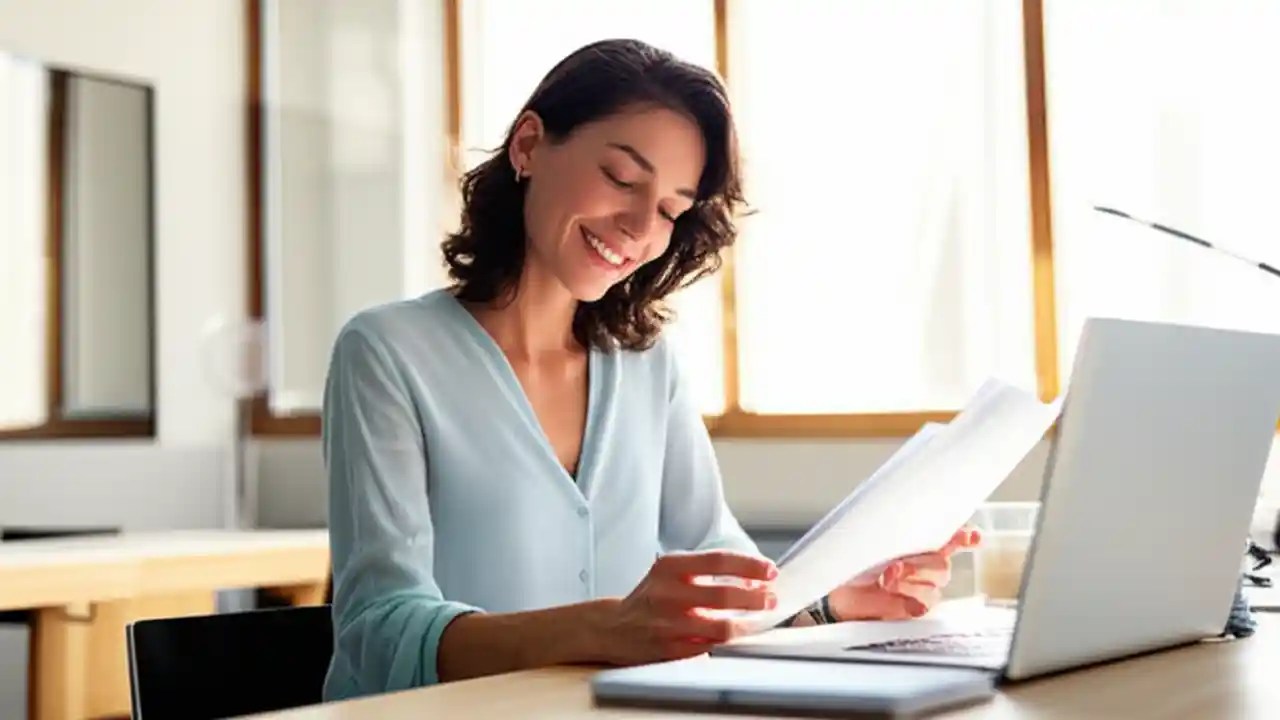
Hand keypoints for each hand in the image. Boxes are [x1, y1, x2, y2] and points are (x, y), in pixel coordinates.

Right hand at [596, 550, 777, 664]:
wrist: (614, 627)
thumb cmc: (650, 597)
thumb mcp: (670, 573)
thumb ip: (705, 572)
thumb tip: (750, 578)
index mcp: (670, 566)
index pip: (719, 560)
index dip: (750, 565)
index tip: (770, 571)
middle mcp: (667, 592)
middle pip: (724, 594)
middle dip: (755, 597)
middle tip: (770, 598)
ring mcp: (667, 622)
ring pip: (721, 626)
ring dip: (746, 623)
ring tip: (758, 619)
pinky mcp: (669, 648)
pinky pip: (709, 646)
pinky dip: (728, 641)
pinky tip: (736, 635)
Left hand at [827, 527, 980, 620]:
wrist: (839, 592)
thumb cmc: (855, 564)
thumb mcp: (870, 544)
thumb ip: (892, 538)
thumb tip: (908, 542)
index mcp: (919, 545)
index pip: (950, 539)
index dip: (964, 536)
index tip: (971, 536)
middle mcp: (925, 566)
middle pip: (942, 565)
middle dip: (920, 564)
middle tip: (896, 564)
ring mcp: (922, 588)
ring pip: (934, 586)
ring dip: (910, 582)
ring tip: (887, 579)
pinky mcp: (915, 608)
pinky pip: (923, 606)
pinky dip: (911, 601)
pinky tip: (901, 598)